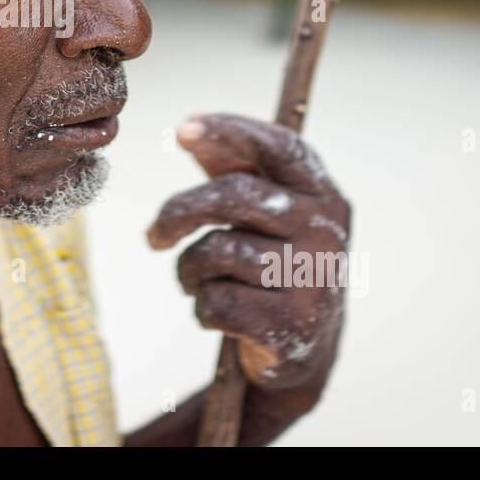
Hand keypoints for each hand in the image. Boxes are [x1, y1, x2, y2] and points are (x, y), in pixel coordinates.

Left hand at [147, 114, 349, 390]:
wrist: (307, 349)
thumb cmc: (273, 264)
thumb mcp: (265, 213)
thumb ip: (233, 169)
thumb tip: (190, 131)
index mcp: (322, 195)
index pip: (279, 147)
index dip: (230, 131)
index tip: (182, 130)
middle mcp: (325, 232)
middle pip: (233, 196)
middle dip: (178, 212)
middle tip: (153, 236)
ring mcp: (312, 280)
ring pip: (217, 252)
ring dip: (189, 270)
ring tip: (196, 282)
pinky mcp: (291, 326)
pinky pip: (217, 300)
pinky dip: (201, 307)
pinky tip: (217, 314)